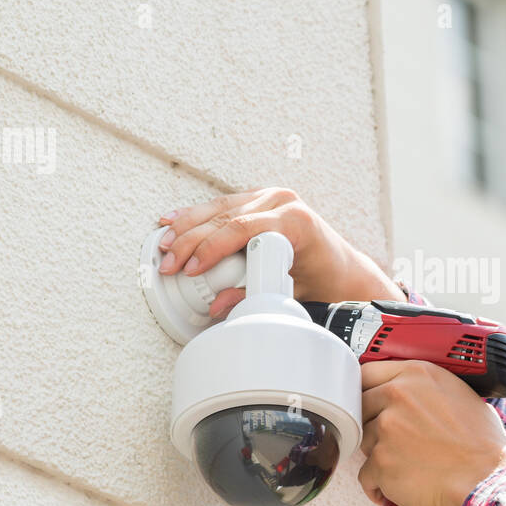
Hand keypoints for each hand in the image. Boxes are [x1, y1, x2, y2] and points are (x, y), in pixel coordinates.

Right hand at [155, 187, 403, 317]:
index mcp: (295, 221)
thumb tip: (218, 308)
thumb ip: (256, 297)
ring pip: (219, 206)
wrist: (342, 268)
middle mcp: (283, 202)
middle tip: (168, 261)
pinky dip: (197, 214)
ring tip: (163, 242)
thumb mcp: (292, 293)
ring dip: (187, 224)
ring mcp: (271, 197)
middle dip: (191, 240)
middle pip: (225, 217)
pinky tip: (173, 220)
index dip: (212, 248)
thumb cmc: (323, 280)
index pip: (243, 229)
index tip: (191, 268)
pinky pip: (223, 204)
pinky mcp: (260, 200)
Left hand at [358, 359, 505, 505]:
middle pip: (362, 406)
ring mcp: (386, 429)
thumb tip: (414, 395)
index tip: (370, 402)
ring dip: (378, 454)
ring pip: (364, 440)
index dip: (369, 391)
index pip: (369, 372)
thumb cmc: (483, 447)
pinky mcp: (380, 462)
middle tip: (393, 439)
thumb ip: (428, 390)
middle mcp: (398, 396)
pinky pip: (366, 473)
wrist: (485, 482)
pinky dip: (379, 484)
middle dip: (373, 424)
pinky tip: (399, 485)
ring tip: (405, 464)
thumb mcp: (462, 396)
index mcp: (418, 375)